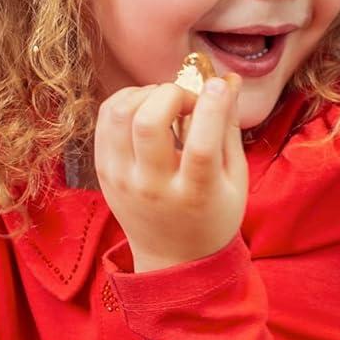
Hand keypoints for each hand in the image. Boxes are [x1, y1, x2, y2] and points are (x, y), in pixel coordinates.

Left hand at [95, 75, 247, 272]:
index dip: (211, 107)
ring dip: (146, 94)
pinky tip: (147, 108)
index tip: (217, 86)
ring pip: (119, 114)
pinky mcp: (103, 172)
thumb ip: (230, 128)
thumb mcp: (235, 179)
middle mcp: (152, 188)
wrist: (173, 258)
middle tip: (189, 101)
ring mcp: (121, 180)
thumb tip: (229, 81)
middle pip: (148, 123)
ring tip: (166, 103)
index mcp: (194, 195)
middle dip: (173, 94)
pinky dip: (127, 101)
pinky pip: (105, 119)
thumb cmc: (213, 215)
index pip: (200, 146)